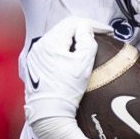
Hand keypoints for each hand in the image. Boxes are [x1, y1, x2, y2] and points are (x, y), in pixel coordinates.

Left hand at [24, 15, 110, 138]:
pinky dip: (61, 51)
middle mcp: (38, 46)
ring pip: (56, 40)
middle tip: (98, 36)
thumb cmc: (67, 91)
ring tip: (86, 46)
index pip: (73, 23)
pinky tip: (70, 57)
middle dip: (82, 31)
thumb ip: (87, 40)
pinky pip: (49, 52)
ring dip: (71, 40)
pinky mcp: (33, 68)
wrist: (50, 115)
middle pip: (63, 30)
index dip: (92, 25)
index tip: (107, 32)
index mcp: (50, 42)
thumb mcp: (84, 63)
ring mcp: (34, 57)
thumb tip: (86, 29)